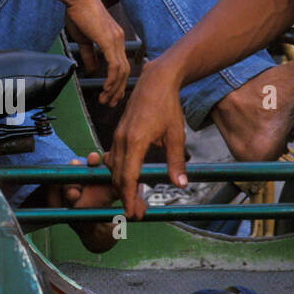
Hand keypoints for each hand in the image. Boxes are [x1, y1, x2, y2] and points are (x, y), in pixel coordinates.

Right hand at [64, 0, 128, 106]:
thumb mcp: (83, 39)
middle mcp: (119, 40)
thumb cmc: (78, 13)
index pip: (121, 65)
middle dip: (118, 90)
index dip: (117, 82)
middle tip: (111, 103)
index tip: (110, 94)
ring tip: (106, 100)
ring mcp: (116, 40)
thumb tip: (92, 69)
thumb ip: (89, 55)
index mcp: (115, 39)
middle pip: (125, 71)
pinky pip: (114, 65)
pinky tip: (106, 88)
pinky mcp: (108, 41)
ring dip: (114, 88)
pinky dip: (111, 79)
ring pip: (121, 71)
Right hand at [105, 60, 186, 218]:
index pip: (128, 176)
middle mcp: (122, 140)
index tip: (132, 212)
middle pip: (117, 175)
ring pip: (113, 167)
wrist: (155, 81)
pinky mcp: (119, 133)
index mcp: (135, 141)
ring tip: (133, 199)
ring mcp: (117, 135)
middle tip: (136, 212)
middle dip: (124, 196)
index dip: (128, 196)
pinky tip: (129, 179)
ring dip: (121, 185)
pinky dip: (119, 171)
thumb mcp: (176, 135)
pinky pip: (114, 157)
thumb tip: (180, 185)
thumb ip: (176, 161)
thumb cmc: (167, 106)